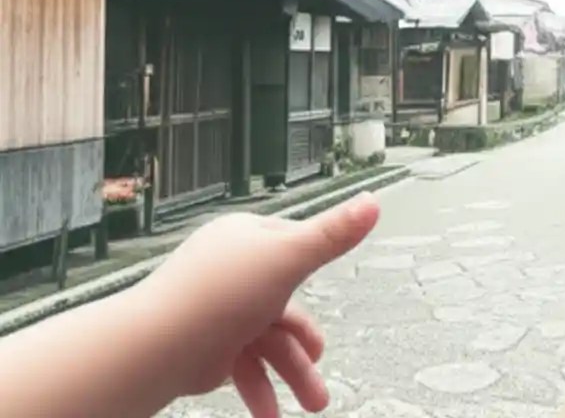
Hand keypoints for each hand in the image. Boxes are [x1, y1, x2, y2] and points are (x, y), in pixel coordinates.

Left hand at [135, 193, 378, 415]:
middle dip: (306, 343)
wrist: (157, 349)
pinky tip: (270, 411)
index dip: (312, 268)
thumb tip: (373, 201)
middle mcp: (232, 271)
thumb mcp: (290, 257)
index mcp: (247, 239)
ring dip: (290, 375)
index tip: (331, 281)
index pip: (292, 247)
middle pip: (285, 304)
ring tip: (314, 403)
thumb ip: (334, 234)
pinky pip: (243, 366)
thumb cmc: (219, 295)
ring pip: (267, 342)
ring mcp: (219, 310)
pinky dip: (260, 389)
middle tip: (323, 365)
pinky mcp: (207, 345)